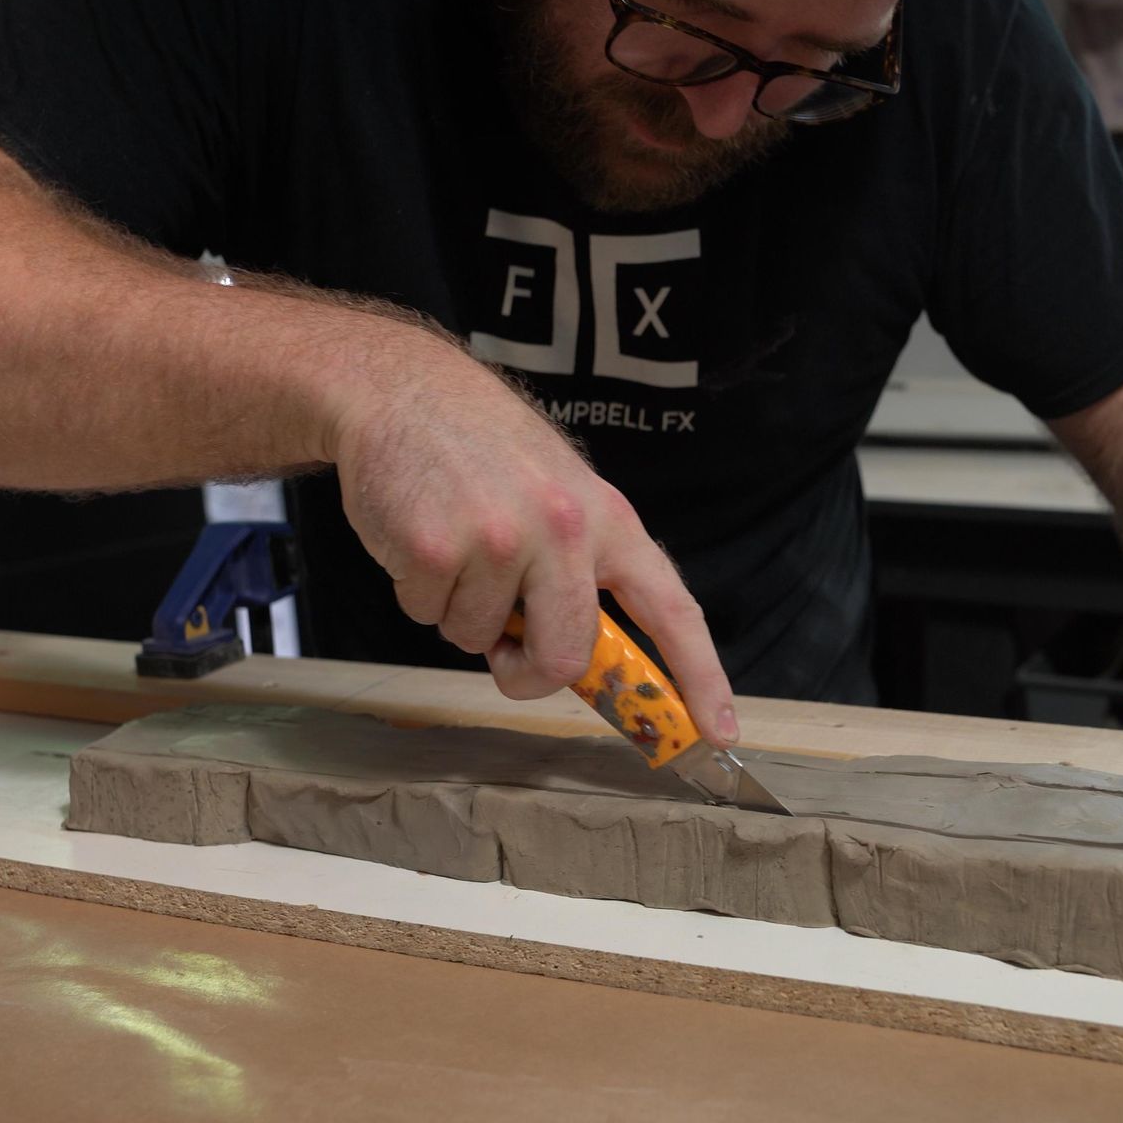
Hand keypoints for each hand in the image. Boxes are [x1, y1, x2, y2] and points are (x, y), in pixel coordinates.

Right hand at [329, 345, 737, 743]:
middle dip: (527, 672)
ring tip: (455, 545)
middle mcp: (564, 529)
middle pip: (564, 658)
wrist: (403, 391)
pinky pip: (427, 617)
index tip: (719, 731)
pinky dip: (417, 593)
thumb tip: (580, 663)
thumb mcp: (561, 492)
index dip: (700, 676)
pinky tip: (421, 535)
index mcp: (607, 519)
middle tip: (505, 647)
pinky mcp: (435, 547)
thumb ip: (581, 570)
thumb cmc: (485, 450)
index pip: (671, 609)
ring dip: (459, 613)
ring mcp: (500, 538)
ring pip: (480, 641)